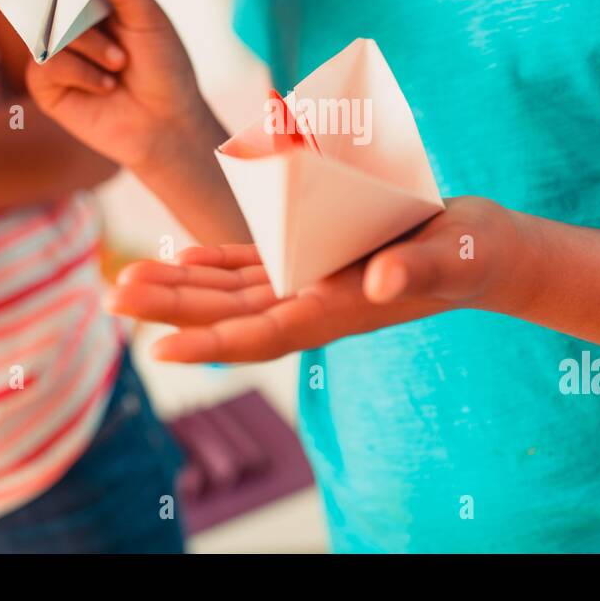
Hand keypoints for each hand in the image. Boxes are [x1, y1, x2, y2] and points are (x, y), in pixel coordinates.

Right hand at [25, 0, 218, 172]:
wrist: (168, 124)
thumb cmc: (164, 70)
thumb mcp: (148, 17)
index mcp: (93, 4)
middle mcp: (71, 27)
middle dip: (75, 3)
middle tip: (104, 14)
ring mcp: (57, 55)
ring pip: (50, 32)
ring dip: (91, 45)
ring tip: (120, 64)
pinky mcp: (48, 87)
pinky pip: (47, 65)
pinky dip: (80, 72)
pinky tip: (106, 86)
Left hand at [108, 196, 522, 362]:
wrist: (486, 250)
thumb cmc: (474, 256)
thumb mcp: (451, 257)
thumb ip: (418, 271)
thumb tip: (382, 284)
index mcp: (339, 309)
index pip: (262, 335)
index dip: (208, 341)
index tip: (157, 350)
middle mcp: (315, 301)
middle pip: (229, 313)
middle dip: (171, 309)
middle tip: (113, 298)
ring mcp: (313, 281)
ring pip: (232, 289)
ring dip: (181, 284)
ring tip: (128, 277)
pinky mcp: (318, 257)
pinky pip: (257, 264)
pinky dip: (218, 260)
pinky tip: (185, 252)